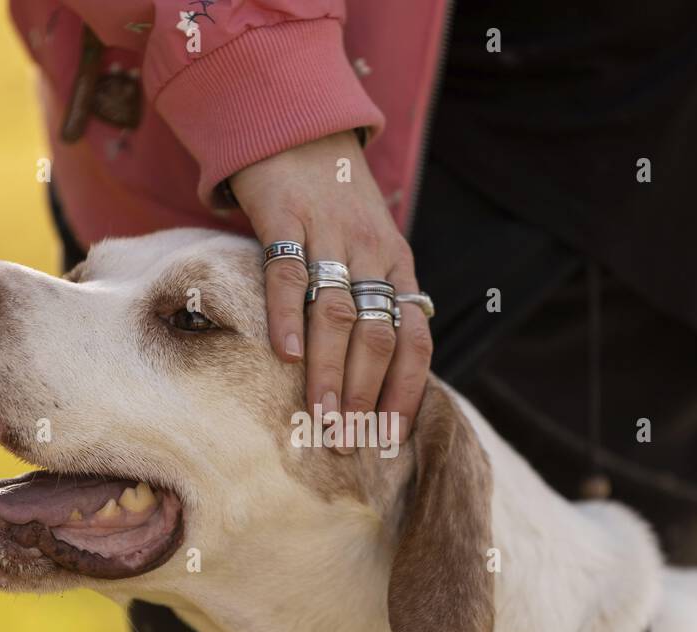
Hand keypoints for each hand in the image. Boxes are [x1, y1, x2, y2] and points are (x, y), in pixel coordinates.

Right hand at [230, 130, 431, 448]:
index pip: (414, 339)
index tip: (390, 435)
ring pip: (337, 313)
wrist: (298, 127)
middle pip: (377, 334)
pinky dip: (286, 316)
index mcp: (398, 266)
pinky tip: (282, 356)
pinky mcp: (286, 216)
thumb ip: (375, 299)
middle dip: (365, 393)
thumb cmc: (333, 203)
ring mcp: (330, 234)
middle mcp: (372, 252)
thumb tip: (375, 374)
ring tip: (321, 416)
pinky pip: (288, 274)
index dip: (405, 389)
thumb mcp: (370, 248)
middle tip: (348, 440)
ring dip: (330, 371)